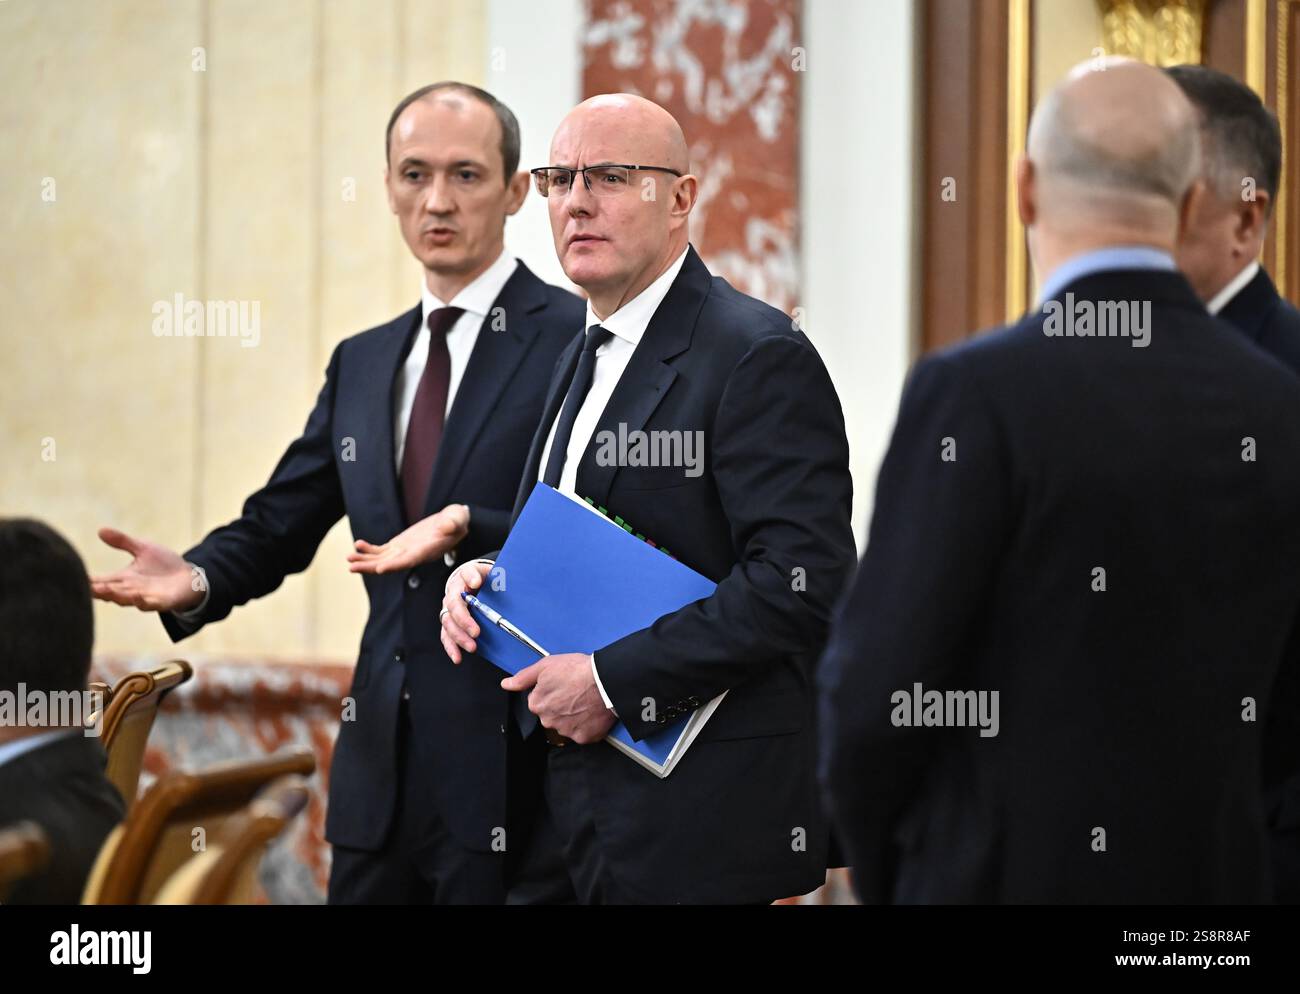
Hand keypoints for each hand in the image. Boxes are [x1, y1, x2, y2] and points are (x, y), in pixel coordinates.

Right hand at [90, 527, 204, 612]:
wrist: (190, 578)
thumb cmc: (164, 565)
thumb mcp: (142, 549)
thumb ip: (122, 541)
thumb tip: (100, 530)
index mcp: (123, 579)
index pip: (100, 581)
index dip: (87, 580)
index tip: (71, 577)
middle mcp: (130, 590)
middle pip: (109, 592)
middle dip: (98, 590)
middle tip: (85, 586)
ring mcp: (145, 598)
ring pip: (126, 599)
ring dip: (116, 595)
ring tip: (105, 590)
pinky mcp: (162, 602)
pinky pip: (150, 604)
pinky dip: (143, 602)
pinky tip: (138, 597)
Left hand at [348, 503, 469, 574]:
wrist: (452, 523)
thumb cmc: (457, 522)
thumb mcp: (458, 519)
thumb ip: (453, 523)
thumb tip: (446, 526)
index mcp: (426, 551)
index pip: (408, 561)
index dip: (394, 565)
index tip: (379, 569)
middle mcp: (413, 555)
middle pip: (389, 564)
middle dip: (370, 566)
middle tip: (352, 567)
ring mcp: (404, 551)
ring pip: (382, 559)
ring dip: (365, 560)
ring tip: (348, 559)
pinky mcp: (399, 545)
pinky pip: (382, 550)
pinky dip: (369, 549)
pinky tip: (358, 545)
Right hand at [439, 560, 493, 662]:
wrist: (472, 584)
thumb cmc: (483, 580)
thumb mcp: (491, 573)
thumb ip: (495, 575)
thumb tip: (490, 582)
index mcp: (465, 577)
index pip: (466, 574)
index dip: (471, 577)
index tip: (476, 582)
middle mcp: (453, 593)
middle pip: (453, 605)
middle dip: (464, 620)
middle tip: (476, 632)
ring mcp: (449, 609)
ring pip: (448, 623)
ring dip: (459, 637)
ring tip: (472, 647)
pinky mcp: (449, 623)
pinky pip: (447, 636)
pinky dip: (452, 647)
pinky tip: (458, 657)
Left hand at [501, 654, 616, 743]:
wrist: (606, 681)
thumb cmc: (578, 670)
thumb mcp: (546, 665)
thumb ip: (524, 677)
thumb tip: (506, 684)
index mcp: (537, 704)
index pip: (538, 701)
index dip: (551, 691)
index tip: (562, 685)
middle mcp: (548, 721)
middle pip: (551, 715)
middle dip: (560, 706)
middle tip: (575, 693)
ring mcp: (566, 731)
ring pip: (566, 725)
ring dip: (573, 716)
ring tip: (585, 701)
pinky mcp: (584, 737)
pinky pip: (582, 733)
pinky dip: (587, 725)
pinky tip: (592, 712)